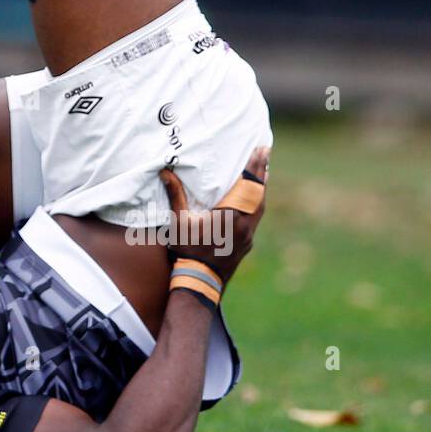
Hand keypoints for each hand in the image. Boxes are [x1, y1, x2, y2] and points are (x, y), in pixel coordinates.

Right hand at [159, 145, 269, 286]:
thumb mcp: (179, 222)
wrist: (199, 281)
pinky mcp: (247, 244)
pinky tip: (253, 200)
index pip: (248, 186)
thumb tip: (165, 171)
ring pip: (260, 207)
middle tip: (265, 154)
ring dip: (261, 188)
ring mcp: (248, 236)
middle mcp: (245, 225)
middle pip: (258, 194)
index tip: (262, 150)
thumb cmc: (187, 250)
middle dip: (261, 173)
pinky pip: (256, 218)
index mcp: (230, 216)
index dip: (255, 167)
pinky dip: (257, 204)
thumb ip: (175, 195)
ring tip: (263, 172)